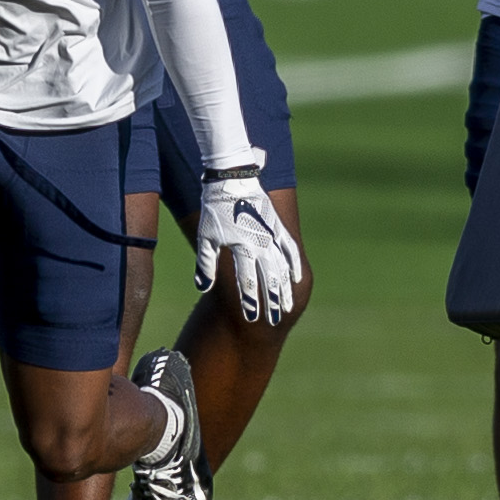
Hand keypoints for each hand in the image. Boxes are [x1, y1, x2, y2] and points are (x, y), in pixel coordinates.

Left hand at [195, 166, 302, 324]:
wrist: (232, 179)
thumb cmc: (215, 209)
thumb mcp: (206, 237)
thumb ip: (205, 265)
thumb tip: (203, 288)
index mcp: (242, 247)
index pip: (247, 281)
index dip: (250, 301)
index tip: (252, 319)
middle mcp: (261, 243)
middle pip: (269, 279)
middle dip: (271, 302)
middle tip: (272, 321)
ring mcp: (272, 235)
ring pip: (282, 268)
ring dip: (284, 289)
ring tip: (285, 307)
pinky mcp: (277, 227)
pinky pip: (290, 249)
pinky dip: (293, 265)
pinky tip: (295, 279)